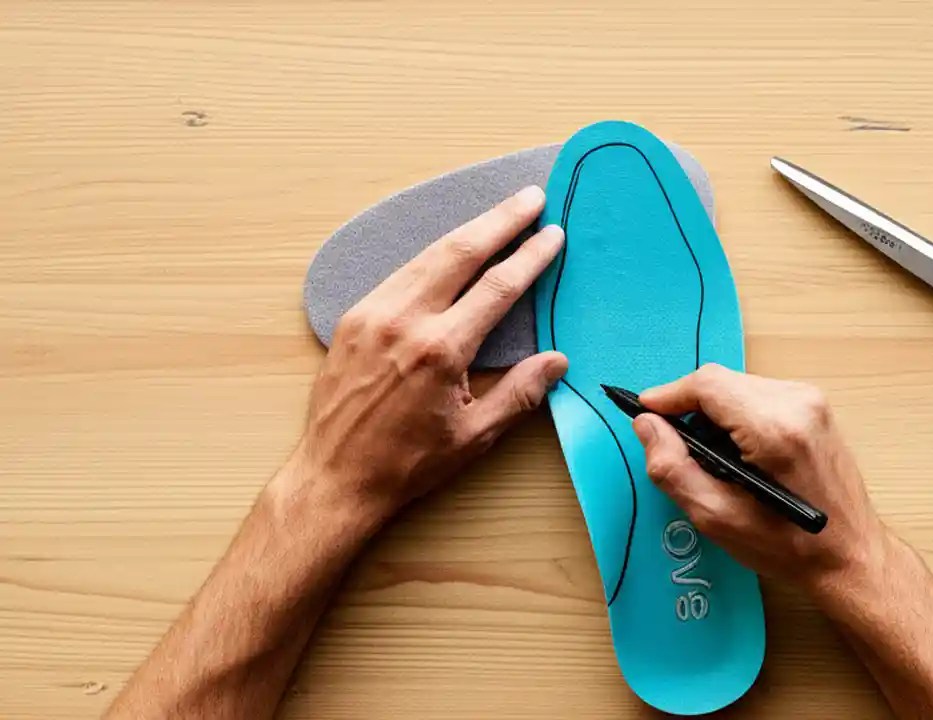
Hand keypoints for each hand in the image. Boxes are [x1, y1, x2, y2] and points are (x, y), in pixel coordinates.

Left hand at [292, 186, 567, 518]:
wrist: (335, 477)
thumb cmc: (407, 463)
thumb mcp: (474, 436)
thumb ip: (520, 393)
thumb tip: (557, 360)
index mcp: (440, 350)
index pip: (497, 287)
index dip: (530, 257)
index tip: (552, 235)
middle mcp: (404, 321)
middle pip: (461, 252)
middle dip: (500, 220)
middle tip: (531, 198)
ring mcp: (372, 314)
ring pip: (427, 255)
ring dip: (467, 230)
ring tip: (498, 213)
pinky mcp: (353, 319)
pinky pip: (400, 273)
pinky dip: (432, 255)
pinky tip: (450, 249)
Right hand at [632, 365, 883, 589]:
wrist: (851, 555)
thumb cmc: (788, 547)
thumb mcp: (717, 518)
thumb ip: (673, 468)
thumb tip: (646, 425)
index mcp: (774, 428)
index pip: (708, 384)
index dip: (668, 395)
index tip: (643, 414)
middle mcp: (797, 403)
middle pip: (722, 381)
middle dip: (689, 406)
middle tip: (674, 445)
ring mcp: (812, 401)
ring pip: (739, 386)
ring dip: (714, 411)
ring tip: (708, 455)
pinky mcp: (817, 407)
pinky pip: (759, 394)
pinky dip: (737, 414)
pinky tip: (737, 451)